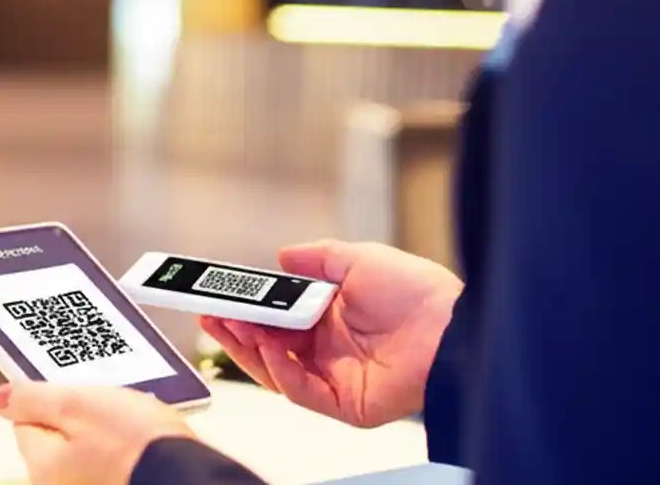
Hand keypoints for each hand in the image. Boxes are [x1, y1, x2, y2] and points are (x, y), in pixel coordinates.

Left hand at [0, 383, 194, 484]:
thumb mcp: (77, 405)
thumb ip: (33, 399)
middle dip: (80, 412)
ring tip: (130, 415)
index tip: (70, 384)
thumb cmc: (137, 443)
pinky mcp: (116, 482)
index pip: (25, 417)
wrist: (183, 472)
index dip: (49, 395)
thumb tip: (3, 397)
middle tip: (107, 399)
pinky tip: (139, 434)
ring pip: (86, 443)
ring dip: (105, 427)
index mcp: (42, 466)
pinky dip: (122, 444)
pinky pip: (110, 457)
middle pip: (57, 432)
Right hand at [202, 240, 462, 427]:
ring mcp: (336, 378)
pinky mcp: (345, 404)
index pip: (277, 317)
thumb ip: (318, 259)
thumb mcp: (358, 260)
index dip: (248, 309)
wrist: (450, 326)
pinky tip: (272, 350)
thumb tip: (283, 256)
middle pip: (270, 347)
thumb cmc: (417, 292)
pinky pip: (303, 392)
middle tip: (210, 315)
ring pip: (279, 372)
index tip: (220, 296)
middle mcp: (331, 349)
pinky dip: (282, 372)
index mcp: (332, 318)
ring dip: (251, 350)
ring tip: (230, 327)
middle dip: (238, 331)